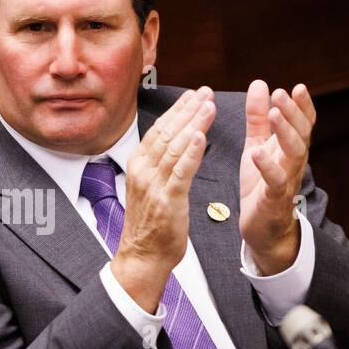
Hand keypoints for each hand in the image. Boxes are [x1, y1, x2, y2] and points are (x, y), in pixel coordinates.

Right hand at [110, 87, 215, 312]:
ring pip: (176, 147)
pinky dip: (192, 153)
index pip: (159, 129)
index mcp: (138, 164)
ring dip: (194, 124)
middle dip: (189, 110)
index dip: (178, 110)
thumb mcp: (150, 186)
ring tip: (209, 106)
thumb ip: (160, 163)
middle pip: (168, 132)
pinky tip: (202, 137)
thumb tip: (175, 141)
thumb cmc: (150, 224)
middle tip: (206, 92)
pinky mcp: (167, 200)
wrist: (142, 256)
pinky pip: (181, 172)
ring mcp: (154, 185)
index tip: (195, 95)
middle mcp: (143, 170)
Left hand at [239, 79, 315, 274]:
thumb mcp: (256, 145)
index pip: (303, 123)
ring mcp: (286, 180)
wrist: (261, 227)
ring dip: (285, 132)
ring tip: (273, 114)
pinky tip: (257, 152)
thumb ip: (257, 117)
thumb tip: (260, 83)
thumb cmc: (260, 184)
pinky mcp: (274, 199)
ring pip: (294, 154)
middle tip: (281, 94)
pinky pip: (275, 181)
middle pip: (301, 134)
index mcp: (290, 148)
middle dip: (293, 113)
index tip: (297, 87)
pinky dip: (268, 166)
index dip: (303, 106)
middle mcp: (293, 162)